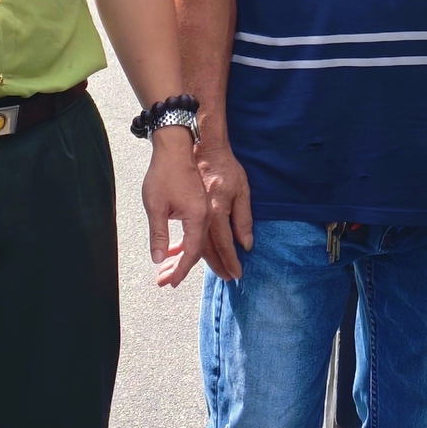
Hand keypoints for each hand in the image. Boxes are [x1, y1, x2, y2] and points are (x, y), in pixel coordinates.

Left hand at [142, 127, 208, 287]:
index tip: (171, 282)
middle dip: (184, 268)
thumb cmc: (164, 173)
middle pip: (200, 250)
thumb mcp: (156, 206)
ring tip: (168, 272)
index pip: (192, 251)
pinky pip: (197, 231)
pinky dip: (186, 243)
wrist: (176, 146)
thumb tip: (159, 259)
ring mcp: (206, 209)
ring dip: (184, 258)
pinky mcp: (201, 205)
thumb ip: (159, 235)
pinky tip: (173, 250)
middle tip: (168, 283)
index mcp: (199, 216)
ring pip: (199, 241)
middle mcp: (207, 215)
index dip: (182, 269)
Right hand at [196, 141, 254, 281]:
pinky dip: (184, 248)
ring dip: (197, 262)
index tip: (235, 274)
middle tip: (225, 278)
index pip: (222, 245)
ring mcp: (188, 213)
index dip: (229, 262)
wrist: (198, 149)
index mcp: (215, 211)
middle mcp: (201, 216)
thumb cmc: (223, 167)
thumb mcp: (241, 189)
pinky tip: (182, 255)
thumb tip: (246, 243)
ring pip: (193, 245)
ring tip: (208, 272)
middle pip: (206, 250)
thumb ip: (243, 218)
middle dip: (216, 266)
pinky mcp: (180, 210)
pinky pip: (184, 235)